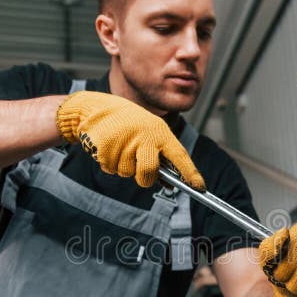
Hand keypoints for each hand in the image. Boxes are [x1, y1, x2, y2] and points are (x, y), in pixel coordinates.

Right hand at [56, 91, 204, 189]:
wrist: (96, 108)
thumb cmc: (128, 123)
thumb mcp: (149, 133)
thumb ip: (160, 157)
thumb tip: (171, 185)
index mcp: (159, 132)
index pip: (179, 156)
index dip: (190, 173)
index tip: (200, 188)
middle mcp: (144, 137)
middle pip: (148, 173)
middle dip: (144, 178)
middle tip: (138, 169)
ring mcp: (124, 143)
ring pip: (126, 173)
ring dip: (123, 166)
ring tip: (120, 147)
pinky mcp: (105, 148)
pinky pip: (110, 169)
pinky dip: (109, 163)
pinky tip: (109, 147)